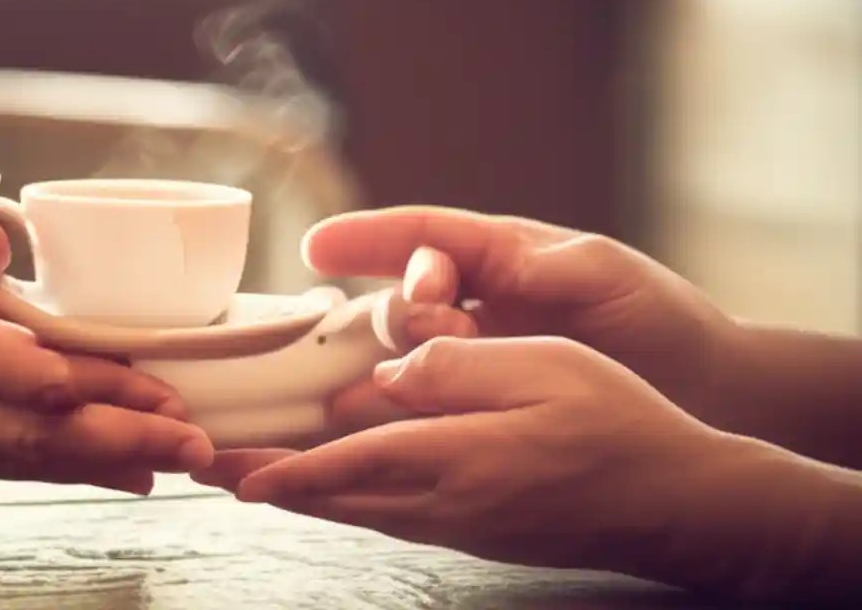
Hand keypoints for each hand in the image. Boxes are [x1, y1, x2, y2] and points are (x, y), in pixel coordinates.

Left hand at [192, 336, 822, 595]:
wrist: (681, 504)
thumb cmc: (620, 425)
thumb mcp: (544, 367)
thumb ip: (457, 369)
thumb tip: (387, 377)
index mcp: (458, 458)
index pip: (348, 466)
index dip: (283, 471)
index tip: (229, 474)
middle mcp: (449, 505)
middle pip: (339, 501)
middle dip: (273, 489)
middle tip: (217, 478)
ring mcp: (464, 527)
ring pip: (363, 516)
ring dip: (306, 500)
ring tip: (259, 484)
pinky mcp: (481, 533)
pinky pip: (396, 520)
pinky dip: (351, 506)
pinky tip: (342, 493)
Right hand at [310, 207, 738, 430]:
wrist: (702, 392)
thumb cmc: (659, 319)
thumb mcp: (606, 276)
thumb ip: (541, 265)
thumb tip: (473, 260)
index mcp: (502, 255)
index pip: (422, 236)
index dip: (367, 237)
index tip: (318, 246)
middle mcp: (478, 300)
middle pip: (403, 296)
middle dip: (396, 310)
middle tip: (423, 329)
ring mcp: (478, 351)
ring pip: (406, 350)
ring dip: (385, 364)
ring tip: (370, 386)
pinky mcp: (483, 398)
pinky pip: (425, 396)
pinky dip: (395, 405)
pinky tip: (375, 421)